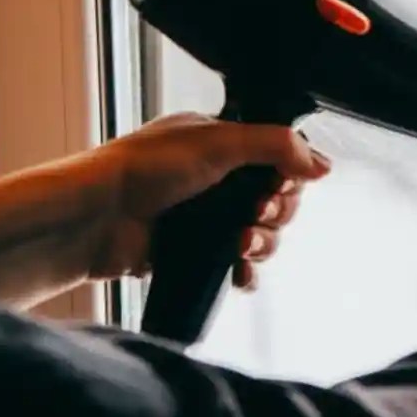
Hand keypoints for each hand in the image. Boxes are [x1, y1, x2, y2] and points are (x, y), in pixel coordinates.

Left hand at [0, 112, 330, 308]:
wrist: (93, 218)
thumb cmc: (143, 169)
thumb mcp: (219, 142)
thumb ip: (277, 146)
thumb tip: (323, 165)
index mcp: (222, 144)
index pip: (278, 161)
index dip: (288, 178)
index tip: (278, 187)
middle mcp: (217, 180)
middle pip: (276, 202)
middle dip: (275, 214)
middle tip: (256, 216)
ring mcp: (206, 219)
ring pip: (261, 237)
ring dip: (262, 244)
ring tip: (241, 245)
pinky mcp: (194, 253)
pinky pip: (236, 268)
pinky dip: (244, 273)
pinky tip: (240, 274)